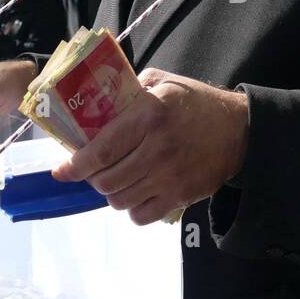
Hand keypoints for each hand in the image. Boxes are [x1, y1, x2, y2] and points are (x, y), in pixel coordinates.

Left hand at [51, 68, 249, 225]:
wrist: (239, 130)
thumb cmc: (196, 104)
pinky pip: (142, 216)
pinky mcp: (182, 195)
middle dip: (93, 179)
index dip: (75, 166)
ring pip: (120, 201)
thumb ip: (130, 90)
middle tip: (95, 171)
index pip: (101, 150)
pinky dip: (132, 210)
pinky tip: (137, 194)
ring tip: (117, 181)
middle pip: (106, 181)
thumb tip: (96, 103)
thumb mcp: (164, 82)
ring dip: (112, 193)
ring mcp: (170, 176)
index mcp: (148, 116)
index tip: (60, 171)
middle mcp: (157, 149)